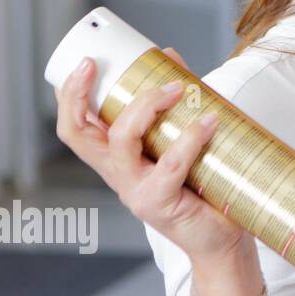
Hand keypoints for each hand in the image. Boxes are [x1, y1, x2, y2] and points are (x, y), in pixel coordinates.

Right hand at [53, 51, 247, 262]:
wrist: (223, 238)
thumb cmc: (205, 186)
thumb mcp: (184, 139)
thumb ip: (175, 101)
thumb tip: (168, 57)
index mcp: (116, 158)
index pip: (76, 127)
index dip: (72, 96)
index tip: (87, 63)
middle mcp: (117, 174)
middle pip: (80, 134)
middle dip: (86, 96)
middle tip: (116, 68)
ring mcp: (135, 190)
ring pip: (121, 142)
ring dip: (147, 107)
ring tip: (179, 88)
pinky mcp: (159, 203)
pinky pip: (169, 165)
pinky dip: (190, 138)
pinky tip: (211, 121)